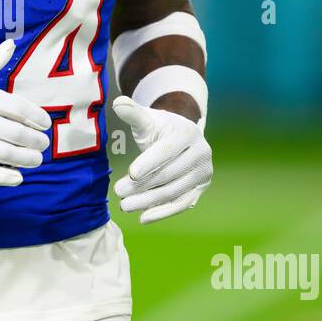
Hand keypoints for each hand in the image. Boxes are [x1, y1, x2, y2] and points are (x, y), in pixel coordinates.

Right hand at [0, 39, 50, 186]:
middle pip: (16, 133)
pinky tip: (18, 178)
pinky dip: (4, 177)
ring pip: (5, 154)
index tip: (45, 124)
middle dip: (35, 141)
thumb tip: (11, 44)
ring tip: (36, 159)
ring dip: (26, 159)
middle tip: (43, 145)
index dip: (37, 117)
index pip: (17, 107)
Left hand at [111, 96, 211, 222]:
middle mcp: (201, 153)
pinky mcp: (200, 189)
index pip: (167, 150)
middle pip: (168, 174)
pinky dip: (162, 212)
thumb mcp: (147, 119)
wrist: (180, 139)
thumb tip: (118, 103)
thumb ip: (133, 113)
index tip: (130, 174)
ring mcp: (203, 173)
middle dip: (142, 185)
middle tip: (118, 192)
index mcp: (188, 133)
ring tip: (125, 205)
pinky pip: (181, 204)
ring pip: (173, 191)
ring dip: (148, 201)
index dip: (149, 163)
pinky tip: (143, 218)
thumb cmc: (159, 129)